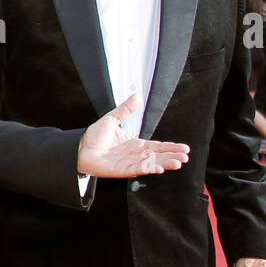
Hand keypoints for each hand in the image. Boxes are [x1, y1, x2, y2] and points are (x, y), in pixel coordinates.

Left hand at [76, 94, 190, 177]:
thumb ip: (125, 109)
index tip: (185, 149)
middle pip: (158, 156)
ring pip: (151, 164)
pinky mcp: (122, 170)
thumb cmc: (94, 136)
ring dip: (165, 163)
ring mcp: (129, 163)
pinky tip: (160, 168)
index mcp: (135, 144)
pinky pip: (138, 170)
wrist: (80, 147)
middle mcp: (135, 155)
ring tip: (178, 162)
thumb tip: (136, 96)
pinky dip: (149, 169)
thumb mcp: (112, 119)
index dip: (171, 147)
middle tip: (185, 157)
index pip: (158, 146)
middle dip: (172, 156)